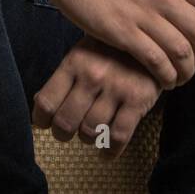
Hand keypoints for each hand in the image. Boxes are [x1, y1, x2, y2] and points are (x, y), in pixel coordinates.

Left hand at [31, 35, 163, 157]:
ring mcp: (117, 88)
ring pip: (90, 131)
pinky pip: (118, 136)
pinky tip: (107, 154)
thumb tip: (40, 102)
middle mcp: (93, 75)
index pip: (47, 101)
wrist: (154, 40)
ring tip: (90, 135)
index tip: (45, 124)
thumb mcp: (84, 53)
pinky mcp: (138, 100)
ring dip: (87, 139)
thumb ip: (65, 77)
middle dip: (62, 134)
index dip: (41, 119)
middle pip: (66, 122)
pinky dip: (110, 151)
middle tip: (66, 133)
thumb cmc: (112, 50)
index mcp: (75, 62)